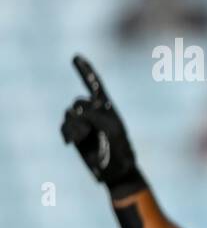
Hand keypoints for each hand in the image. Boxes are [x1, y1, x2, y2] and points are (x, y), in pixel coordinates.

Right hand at [60, 55, 144, 198]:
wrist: (117, 171)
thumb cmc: (121, 149)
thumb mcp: (113, 129)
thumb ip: (96, 116)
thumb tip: (78, 112)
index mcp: (108, 107)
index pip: (95, 86)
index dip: (85, 71)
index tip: (75, 56)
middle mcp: (94, 112)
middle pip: (79, 102)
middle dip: (83, 114)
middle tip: (91, 130)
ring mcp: (84, 123)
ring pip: (70, 114)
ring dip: (75, 125)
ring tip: (84, 138)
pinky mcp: (75, 135)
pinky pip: (65, 126)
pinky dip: (67, 133)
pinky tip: (70, 143)